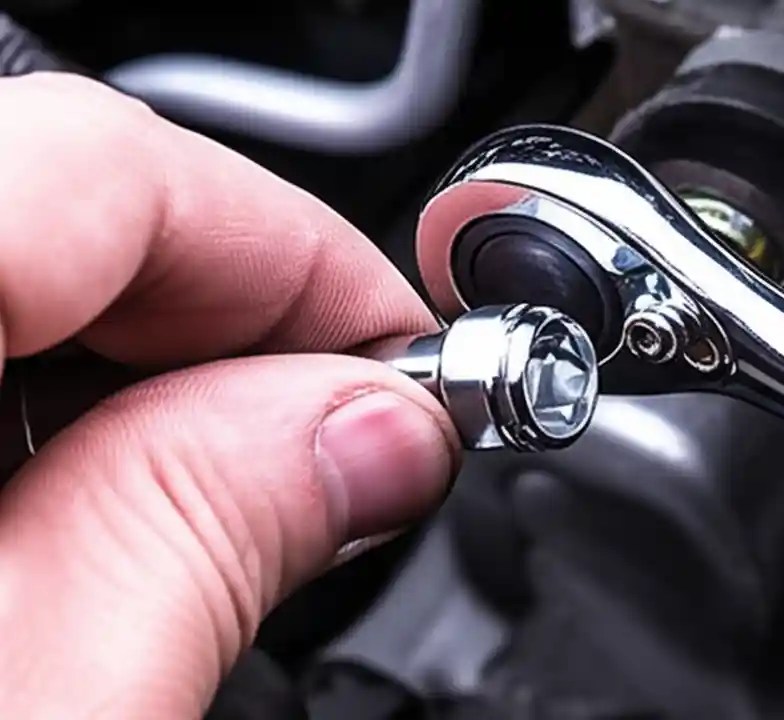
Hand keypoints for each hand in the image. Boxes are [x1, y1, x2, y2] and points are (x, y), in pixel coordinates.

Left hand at [0, 74, 457, 716]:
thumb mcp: (32, 712)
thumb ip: (198, 538)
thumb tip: (373, 431)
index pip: (104, 166)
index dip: (301, 263)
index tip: (411, 372)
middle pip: (51, 201)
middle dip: (233, 331)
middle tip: (343, 463)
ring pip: (9, 270)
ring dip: (135, 385)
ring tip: (216, 517)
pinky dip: (31, 413)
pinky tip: (65, 516)